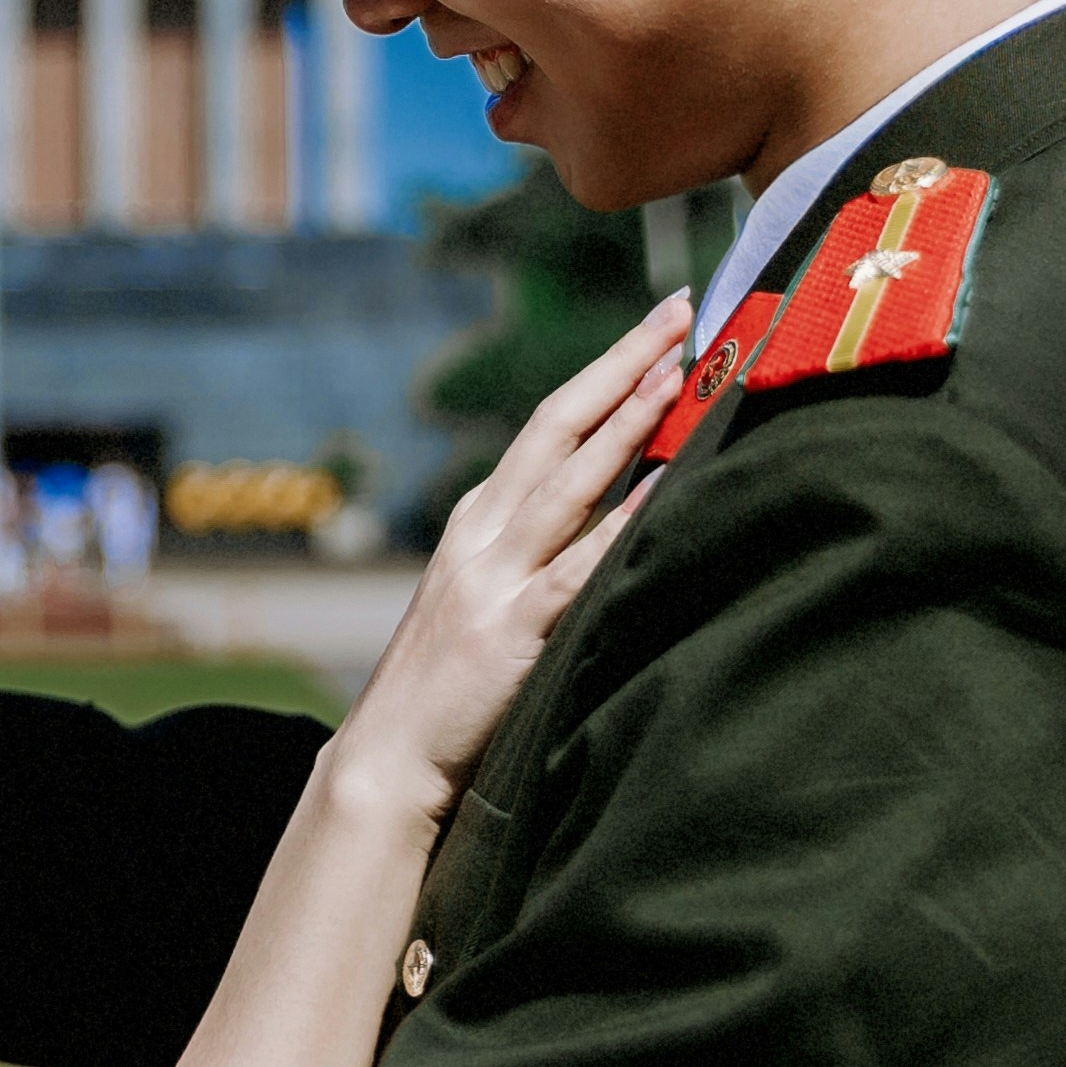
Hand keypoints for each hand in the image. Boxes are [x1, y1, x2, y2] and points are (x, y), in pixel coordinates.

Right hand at [333, 291, 691, 809]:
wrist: (386, 756)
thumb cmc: (445, 685)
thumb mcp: (485, 597)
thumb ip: (534, 554)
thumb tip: (610, 514)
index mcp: (478, 519)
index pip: (549, 425)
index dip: (606, 372)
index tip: (660, 327)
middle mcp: (483, 531)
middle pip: (559, 425)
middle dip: (622, 363)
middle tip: (679, 309)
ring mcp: (494, 576)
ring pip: (570, 479)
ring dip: (626, 421)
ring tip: (678, 372)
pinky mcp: (511, 630)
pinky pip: (577, 567)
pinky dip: (620, 525)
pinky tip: (662, 491)